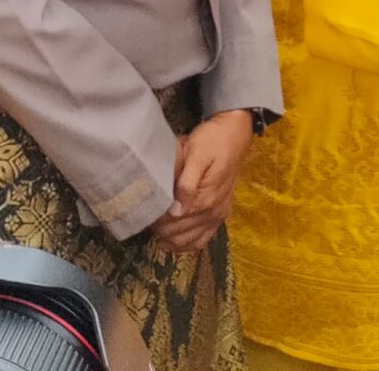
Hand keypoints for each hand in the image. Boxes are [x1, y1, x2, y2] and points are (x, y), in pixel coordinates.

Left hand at [153, 110, 255, 252]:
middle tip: (145, 219)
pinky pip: (203, 239)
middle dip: (160, 230)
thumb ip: (186, 184)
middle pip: (180, 234)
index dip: (157, 220)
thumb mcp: (196, 154)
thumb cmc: (211, 141)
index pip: (174, 222)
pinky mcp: (221, 215)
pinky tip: (172, 242)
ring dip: (171, 240)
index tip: (144, 212)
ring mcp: (218, 216)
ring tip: (154, 230)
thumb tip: (175, 211)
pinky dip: (186, 244)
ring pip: (190, 241)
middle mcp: (213, 212)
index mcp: (206, 199)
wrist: (234, 135)